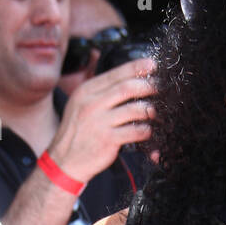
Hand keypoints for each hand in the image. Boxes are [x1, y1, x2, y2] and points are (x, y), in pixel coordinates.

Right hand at [46, 57, 156, 182]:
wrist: (64, 160)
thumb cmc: (78, 131)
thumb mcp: (80, 104)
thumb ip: (100, 91)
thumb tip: (127, 78)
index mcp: (86, 91)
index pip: (115, 74)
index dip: (136, 68)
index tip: (152, 64)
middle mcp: (92, 104)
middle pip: (127, 88)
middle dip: (148, 86)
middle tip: (160, 88)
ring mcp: (99, 122)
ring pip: (134, 110)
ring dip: (150, 110)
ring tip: (155, 112)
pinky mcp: (108, 140)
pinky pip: (135, 132)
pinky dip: (145, 130)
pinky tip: (148, 131)